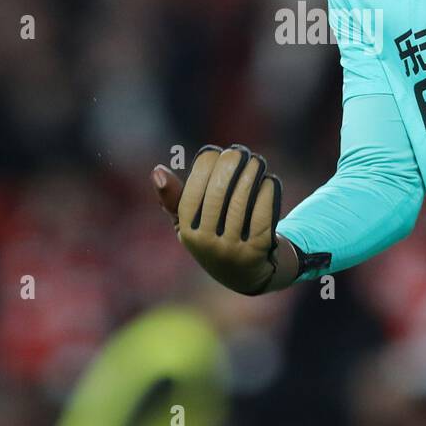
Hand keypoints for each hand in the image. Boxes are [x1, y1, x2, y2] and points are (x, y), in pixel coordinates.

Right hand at [151, 144, 282, 294]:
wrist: (246, 273)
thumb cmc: (213, 237)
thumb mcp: (189, 223)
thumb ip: (174, 197)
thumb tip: (157, 171)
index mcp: (187, 233)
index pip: (192, 192)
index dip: (204, 167)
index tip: (215, 152)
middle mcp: (208, 244)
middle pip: (219, 194)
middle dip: (230, 165)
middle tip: (240, 151)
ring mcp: (234, 249)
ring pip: (243, 200)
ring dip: (251, 173)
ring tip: (255, 161)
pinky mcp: (259, 249)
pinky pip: (264, 212)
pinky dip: (267, 192)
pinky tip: (268, 180)